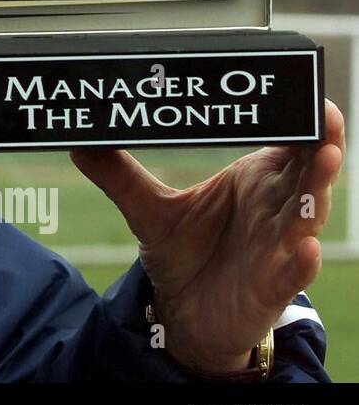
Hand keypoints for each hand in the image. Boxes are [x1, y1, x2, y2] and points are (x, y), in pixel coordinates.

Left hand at [71, 100, 344, 374]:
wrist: (184, 314)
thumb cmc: (182, 253)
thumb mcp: (147, 209)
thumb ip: (118, 174)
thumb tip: (80, 140)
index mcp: (254, 179)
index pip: (285, 142)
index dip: (298, 118)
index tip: (302, 90)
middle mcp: (274, 208)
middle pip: (306, 171)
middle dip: (319, 144)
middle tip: (324, 115)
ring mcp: (276, 247)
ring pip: (307, 215)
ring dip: (316, 190)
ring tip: (323, 159)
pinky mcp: (272, 288)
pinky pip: (292, 273)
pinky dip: (301, 260)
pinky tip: (304, 247)